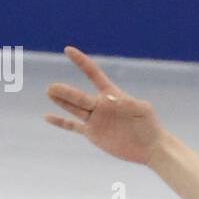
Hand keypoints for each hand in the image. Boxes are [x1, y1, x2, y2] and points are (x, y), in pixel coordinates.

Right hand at [43, 46, 163, 164]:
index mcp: (111, 95)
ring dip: (61, 101)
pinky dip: (61, 123)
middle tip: (52, 88)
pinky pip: (73, 127)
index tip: (69, 50)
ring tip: (49, 91)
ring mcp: (95, 120)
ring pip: (74, 109)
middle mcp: (100, 105)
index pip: (93, 74)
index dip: (81, 62)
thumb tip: (113, 100)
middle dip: (66, 92)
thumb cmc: (150, 126)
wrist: (151, 147)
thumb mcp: (142, 110)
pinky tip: (47, 117)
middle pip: (79, 96)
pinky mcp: (93, 134)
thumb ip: (129, 103)